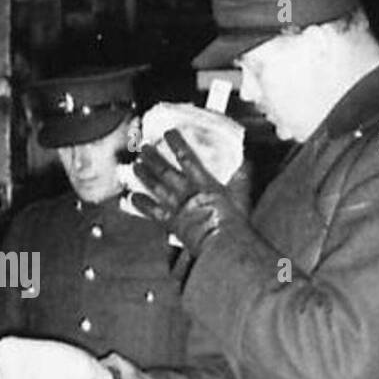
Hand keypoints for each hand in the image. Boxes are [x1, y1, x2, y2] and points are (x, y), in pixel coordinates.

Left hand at [131, 129, 245, 255]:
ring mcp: (177, 207)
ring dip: (144, 175)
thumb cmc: (235, 223)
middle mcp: (187, 193)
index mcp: (204, 183)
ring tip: (136, 166)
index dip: (176, 143)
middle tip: (144, 148)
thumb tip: (246, 163)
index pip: (187, 157)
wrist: (224, 245)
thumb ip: (241, 177)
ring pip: (156, 187)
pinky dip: (140, 204)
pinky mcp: (171, 223)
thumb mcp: (241, 195)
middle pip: (165, 171)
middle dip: (154, 157)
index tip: (168, 133)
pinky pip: (151, 211)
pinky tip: (131, 197)